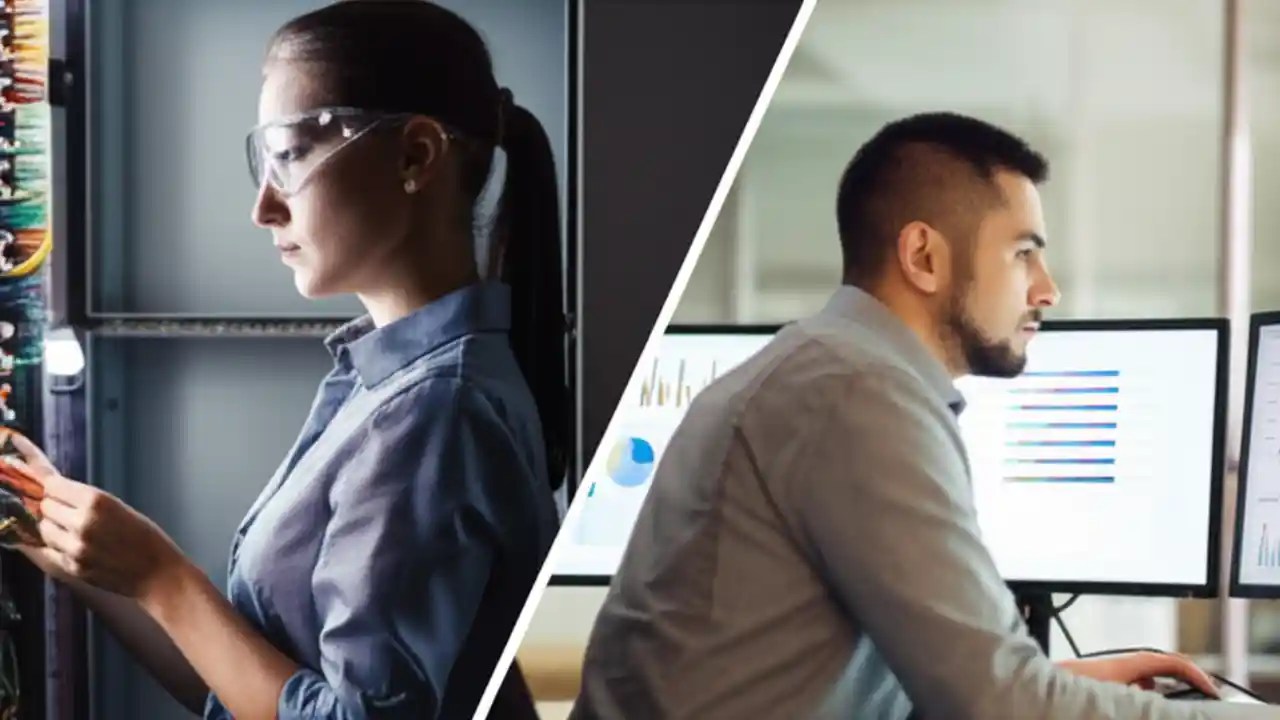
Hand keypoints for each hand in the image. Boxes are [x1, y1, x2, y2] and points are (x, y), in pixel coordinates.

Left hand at [8, 433, 188, 602]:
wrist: (158, 574)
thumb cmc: (144, 538)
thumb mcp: (118, 507)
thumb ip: (84, 500)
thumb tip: (49, 490)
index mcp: (97, 501)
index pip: (52, 484)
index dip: (54, 487)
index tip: (54, 488)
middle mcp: (82, 523)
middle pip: (44, 506)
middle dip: (53, 507)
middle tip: (68, 512)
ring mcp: (74, 547)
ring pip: (43, 528)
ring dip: (52, 527)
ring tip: (73, 531)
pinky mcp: (71, 567)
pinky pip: (47, 550)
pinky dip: (54, 546)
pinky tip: (70, 545)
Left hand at [1059, 651, 1218, 697]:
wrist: (1034, 683)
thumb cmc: (1065, 683)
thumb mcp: (1110, 692)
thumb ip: (1136, 694)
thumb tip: (1156, 700)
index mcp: (1125, 665)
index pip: (1170, 662)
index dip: (1196, 674)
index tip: (1212, 690)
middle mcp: (1120, 664)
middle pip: (1164, 665)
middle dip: (1188, 678)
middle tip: (1208, 694)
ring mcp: (1111, 670)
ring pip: (1150, 672)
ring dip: (1171, 683)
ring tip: (1189, 698)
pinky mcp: (1102, 679)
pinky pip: (1135, 680)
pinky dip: (1151, 688)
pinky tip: (1151, 699)